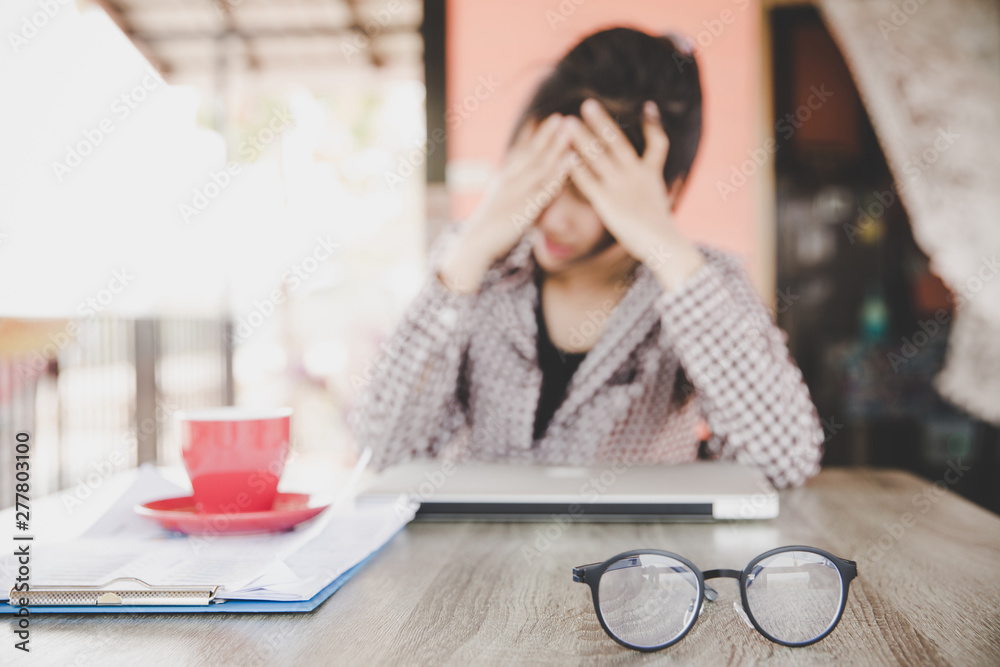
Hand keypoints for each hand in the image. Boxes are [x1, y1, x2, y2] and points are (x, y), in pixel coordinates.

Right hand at [439, 113, 573, 293]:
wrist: (475, 245)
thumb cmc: (490, 225)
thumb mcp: (499, 200)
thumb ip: (511, 188)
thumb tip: (520, 180)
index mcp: (504, 178)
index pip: (520, 151)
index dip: (533, 134)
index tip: (547, 118)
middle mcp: (510, 181)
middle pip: (531, 153)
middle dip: (547, 134)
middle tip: (561, 116)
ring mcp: (517, 194)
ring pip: (540, 165)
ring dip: (556, 146)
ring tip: (570, 130)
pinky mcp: (525, 209)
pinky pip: (546, 188)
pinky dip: (559, 173)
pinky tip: (571, 161)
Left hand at [563, 99, 704, 290]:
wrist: (663, 245)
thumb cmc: (660, 232)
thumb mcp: (661, 202)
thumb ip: (656, 188)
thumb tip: (661, 185)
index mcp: (650, 174)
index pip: (657, 143)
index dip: (653, 124)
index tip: (648, 105)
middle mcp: (635, 175)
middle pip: (617, 142)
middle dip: (602, 122)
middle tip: (586, 104)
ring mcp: (620, 187)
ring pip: (598, 156)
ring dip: (582, 138)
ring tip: (567, 123)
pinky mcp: (607, 202)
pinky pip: (588, 181)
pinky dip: (576, 168)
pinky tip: (564, 157)